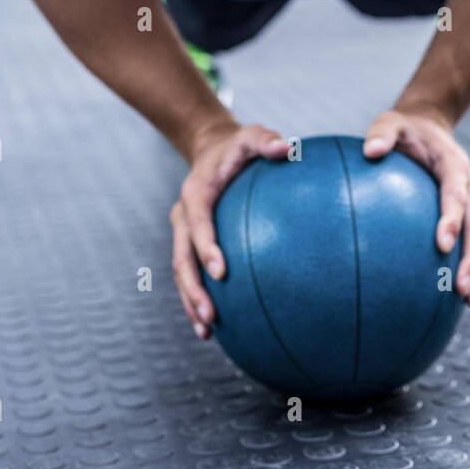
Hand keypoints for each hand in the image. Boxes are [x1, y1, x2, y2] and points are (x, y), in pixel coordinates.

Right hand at [171, 121, 289, 338]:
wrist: (212, 150)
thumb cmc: (239, 147)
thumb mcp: (252, 136)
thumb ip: (267, 140)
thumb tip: (288, 148)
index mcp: (196, 194)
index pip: (198, 222)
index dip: (206, 247)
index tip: (221, 272)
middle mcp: (184, 216)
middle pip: (181, 258)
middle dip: (193, 290)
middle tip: (210, 316)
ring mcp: (184, 232)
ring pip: (181, 272)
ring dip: (191, 302)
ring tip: (207, 332)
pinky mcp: (190, 244)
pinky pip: (191, 274)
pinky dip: (198, 298)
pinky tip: (218, 326)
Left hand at [362, 101, 469, 307]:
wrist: (429, 126)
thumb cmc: (404, 129)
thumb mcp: (390, 122)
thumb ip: (381, 134)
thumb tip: (370, 152)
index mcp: (454, 164)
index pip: (456, 194)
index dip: (452, 218)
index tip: (442, 245)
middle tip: (462, 289)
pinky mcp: (469, 214)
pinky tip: (458, 297)